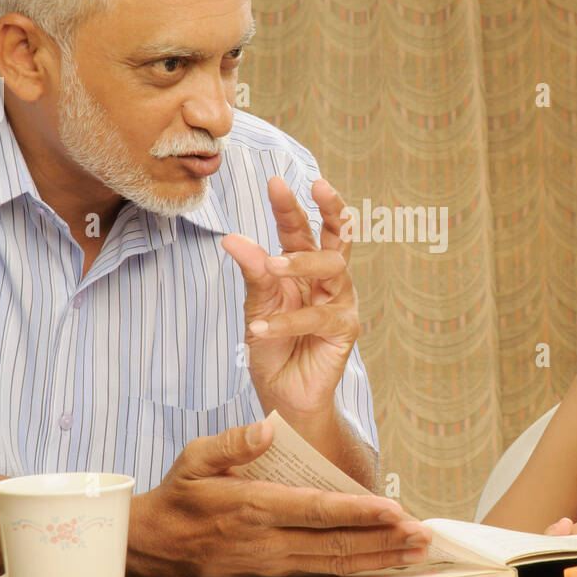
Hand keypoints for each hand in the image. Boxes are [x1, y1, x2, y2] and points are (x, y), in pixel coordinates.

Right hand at [129, 420, 432, 576]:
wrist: (153, 543)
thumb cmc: (180, 494)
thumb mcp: (194, 457)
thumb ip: (233, 442)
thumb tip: (267, 427)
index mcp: (253, 506)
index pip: (316, 511)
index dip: (358, 511)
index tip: (394, 509)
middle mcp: (269, 540)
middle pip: (337, 544)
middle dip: (385, 540)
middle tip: (423, 535)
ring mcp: (274, 561)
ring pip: (336, 563)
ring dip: (381, 558)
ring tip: (417, 551)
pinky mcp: (276, 572)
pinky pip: (324, 572)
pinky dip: (359, 568)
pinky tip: (384, 562)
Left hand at [220, 177, 356, 435]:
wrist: (281, 395)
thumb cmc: (271, 348)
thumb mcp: (256, 307)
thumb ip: (254, 274)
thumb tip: (232, 238)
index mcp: (304, 269)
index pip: (301, 230)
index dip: (291, 206)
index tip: (276, 181)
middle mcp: (327, 281)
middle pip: (338, 237)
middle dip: (331, 208)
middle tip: (317, 185)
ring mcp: (340, 303)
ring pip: (333, 269)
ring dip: (302, 263)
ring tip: (272, 266)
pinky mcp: (344, 330)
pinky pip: (318, 317)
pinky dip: (288, 322)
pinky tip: (259, 329)